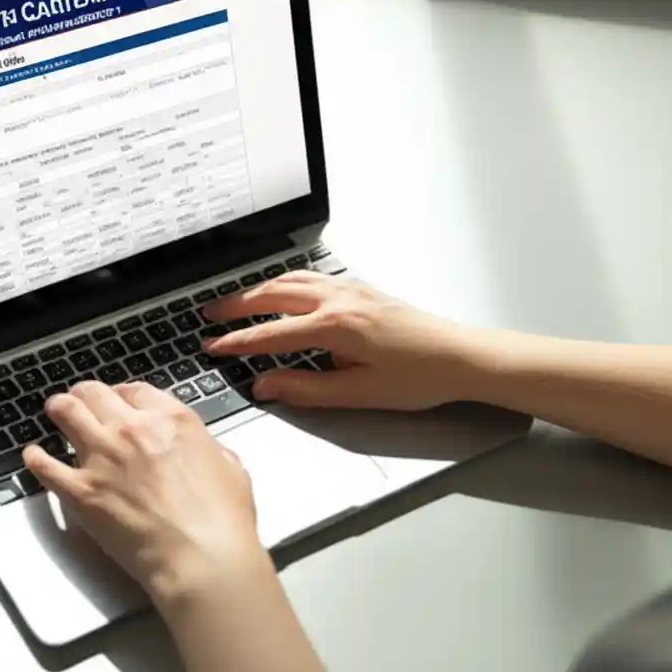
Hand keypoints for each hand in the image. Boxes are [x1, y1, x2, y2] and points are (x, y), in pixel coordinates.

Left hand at [22, 381, 266, 603]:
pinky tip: (33, 455)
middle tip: (81, 402)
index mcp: (171, 419)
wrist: (201, 557)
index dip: (123, 393)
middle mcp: (131, 429)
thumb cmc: (222, 521)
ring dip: (59, 410)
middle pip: (93, 392)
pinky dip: (35, 457)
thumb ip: (210, 450)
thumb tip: (206, 452)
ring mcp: (101, 457)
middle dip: (86, 395)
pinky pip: (44, 464)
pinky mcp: (80, 490)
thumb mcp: (232, 469)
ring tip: (55, 412)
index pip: (135, 389)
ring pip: (65, 412)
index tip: (119, 401)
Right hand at [202, 271, 477, 409]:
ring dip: (258, 289)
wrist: (461, 357)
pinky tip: (280, 290)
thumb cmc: (418, 378)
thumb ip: (306, 389)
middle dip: (236, 305)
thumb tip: (265, 385)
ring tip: (235, 301)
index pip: (270, 334)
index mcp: (334, 327)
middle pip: (273, 295)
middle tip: (210, 316)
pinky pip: (311, 277)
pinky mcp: (362, 289)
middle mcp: (338, 300)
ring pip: (291, 280)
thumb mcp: (357, 394)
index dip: (236, 342)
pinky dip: (284, 282)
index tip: (212, 347)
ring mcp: (351, 289)